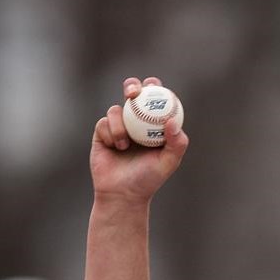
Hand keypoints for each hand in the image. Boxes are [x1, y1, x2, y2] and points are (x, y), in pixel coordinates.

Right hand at [91, 77, 188, 203]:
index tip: (154, 86)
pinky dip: (110, 133)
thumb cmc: (148, 179)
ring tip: (124, 145)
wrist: (122, 193)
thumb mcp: (168, 163)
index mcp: (153, 124)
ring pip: (116, 110)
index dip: (155, 87)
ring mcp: (118, 126)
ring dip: (120, 124)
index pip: (155, 99)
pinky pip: (103, 123)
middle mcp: (136, 122)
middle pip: (133, 93)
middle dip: (132, 86)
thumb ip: (177, 143)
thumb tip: (173, 121)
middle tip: (133, 92)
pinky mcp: (102, 133)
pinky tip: (115, 147)